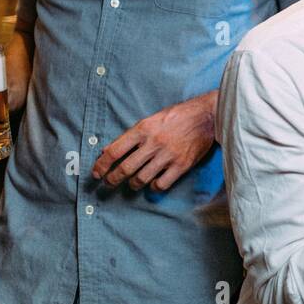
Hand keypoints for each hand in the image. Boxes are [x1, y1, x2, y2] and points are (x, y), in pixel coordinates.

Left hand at [91, 91, 217, 191]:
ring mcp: (168, 155)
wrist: (206, 116)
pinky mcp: (182, 165)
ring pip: (141, 178)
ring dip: (133, 185)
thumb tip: (107, 150)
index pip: (114, 151)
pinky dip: (153, 187)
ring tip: (132, 184)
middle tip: (109, 184)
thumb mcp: (149, 120)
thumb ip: (130, 136)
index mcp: (142, 129)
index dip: (101, 165)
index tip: (97, 174)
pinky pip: (161, 184)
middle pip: (125, 168)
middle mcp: (153, 143)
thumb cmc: (176, 116)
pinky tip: (153, 184)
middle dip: (113, 180)